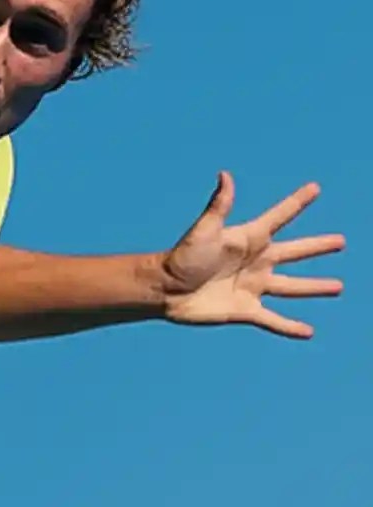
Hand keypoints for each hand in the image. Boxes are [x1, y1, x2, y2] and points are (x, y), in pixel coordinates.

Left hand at [160, 172, 344, 338]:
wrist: (165, 290)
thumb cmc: (182, 256)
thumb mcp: (204, 230)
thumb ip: (219, 205)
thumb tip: (225, 175)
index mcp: (248, 238)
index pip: (279, 216)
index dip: (297, 202)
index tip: (315, 188)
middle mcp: (255, 261)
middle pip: (295, 252)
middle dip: (317, 247)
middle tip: (341, 241)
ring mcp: (253, 286)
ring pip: (293, 287)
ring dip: (315, 287)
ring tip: (338, 286)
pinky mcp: (246, 310)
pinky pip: (275, 320)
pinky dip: (291, 326)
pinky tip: (308, 331)